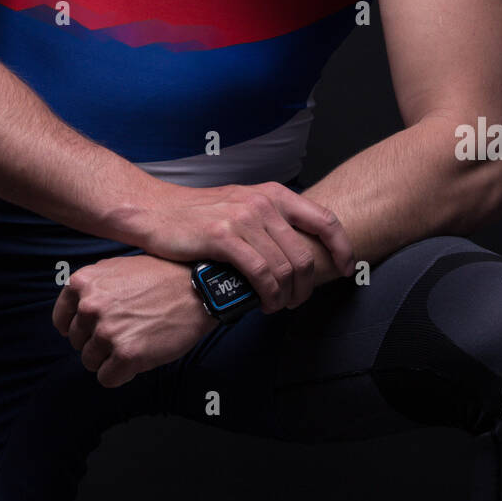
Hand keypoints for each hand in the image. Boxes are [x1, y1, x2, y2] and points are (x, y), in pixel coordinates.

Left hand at [52, 253, 217, 387]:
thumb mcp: (118, 267)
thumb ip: (94, 287)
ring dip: (110, 358)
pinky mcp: (126, 354)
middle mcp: (90, 306)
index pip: (62, 320)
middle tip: (126, 331)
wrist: (198, 288)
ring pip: (90, 362)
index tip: (93, 330)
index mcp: (83, 283)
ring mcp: (107, 332)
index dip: (79, 327)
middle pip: (77, 342)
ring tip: (135, 341)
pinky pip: (107, 379)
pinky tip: (139, 357)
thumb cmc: (163, 276)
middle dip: (97, 341)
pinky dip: (121, 374)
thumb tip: (78, 310)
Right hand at [136, 181, 354, 313]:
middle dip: (307, 287)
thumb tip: (300, 250)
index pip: (325, 219)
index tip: (346, 270)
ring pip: (285, 268)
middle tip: (296, 302)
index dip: (342, 248)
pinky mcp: (223, 236)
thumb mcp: (242, 205)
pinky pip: (260, 274)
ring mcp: (243, 218)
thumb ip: (271, 221)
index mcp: (273, 194)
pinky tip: (261, 303)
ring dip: (285, 297)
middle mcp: (263, 203)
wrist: (155, 211)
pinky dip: (267, 295)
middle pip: (305, 254)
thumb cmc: (198, 214)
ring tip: (276, 306)